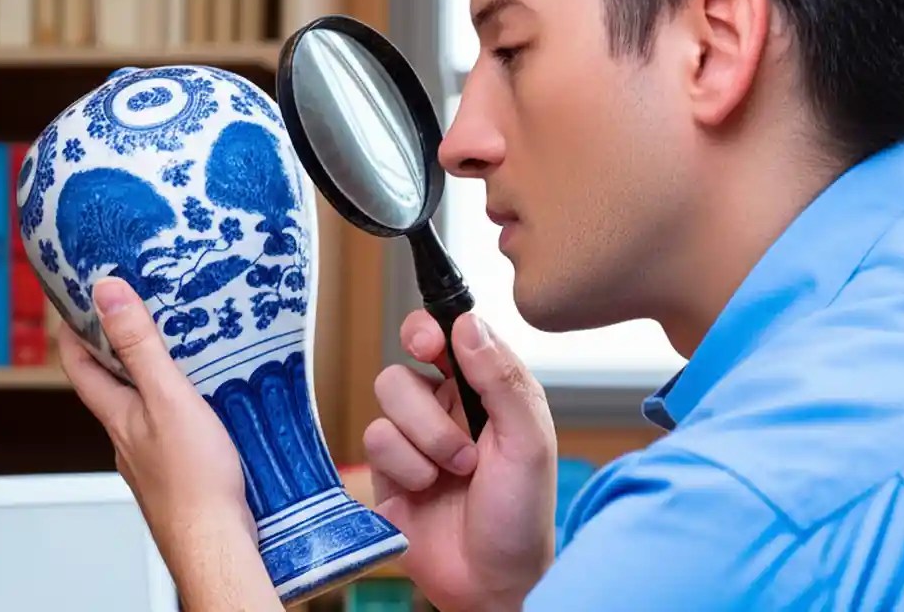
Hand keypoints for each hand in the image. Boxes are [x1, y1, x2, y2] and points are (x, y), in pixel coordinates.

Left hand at [58, 276, 282, 611]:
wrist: (215, 540)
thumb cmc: (192, 479)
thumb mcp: (168, 397)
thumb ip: (140, 347)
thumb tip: (107, 294)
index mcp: (117, 414)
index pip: (80, 365)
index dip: (74, 331)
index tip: (77, 300)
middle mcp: (128, 436)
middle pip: (113, 384)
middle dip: (120, 349)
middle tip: (139, 313)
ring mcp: (152, 457)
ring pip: (145, 408)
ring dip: (155, 379)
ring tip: (183, 351)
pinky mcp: (179, 472)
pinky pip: (172, 429)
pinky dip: (181, 407)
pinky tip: (208, 404)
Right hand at [364, 311, 557, 611]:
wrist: (492, 581)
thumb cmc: (522, 514)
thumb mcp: (529, 441)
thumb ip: (501, 379)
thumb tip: (467, 322)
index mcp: (484, 390)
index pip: (447, 337)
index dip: (429, 330)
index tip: (430, 343)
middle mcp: (446, 408)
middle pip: (404, 366)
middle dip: (425, 400)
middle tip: (443, 410)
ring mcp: (413, 438)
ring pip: (386, 399)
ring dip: (425, 437)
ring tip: (456, 470)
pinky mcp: (387, 469)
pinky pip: (375, 438)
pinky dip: (405, 464)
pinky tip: (428, 488)